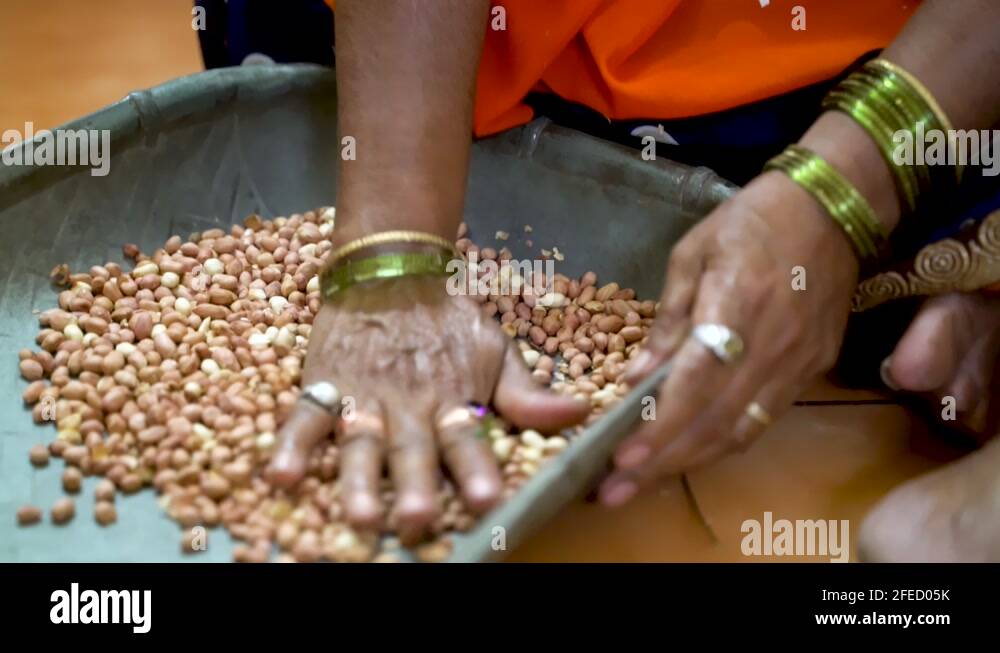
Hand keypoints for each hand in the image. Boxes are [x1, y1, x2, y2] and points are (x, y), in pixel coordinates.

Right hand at [267, 275, 588, 540]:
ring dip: (358, 479)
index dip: (476, 469)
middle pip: (412, 448)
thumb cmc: (449, 319)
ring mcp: (364, 394)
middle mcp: (409, 403)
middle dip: (415, 484)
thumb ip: (529, 392)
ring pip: (360, 441)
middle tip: (419, 518)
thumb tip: (582, 412)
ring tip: (358, 515)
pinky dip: (290, 445)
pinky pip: (305, 416)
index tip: (487, 501)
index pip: (468, 438)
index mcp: (452, 396)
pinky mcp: (326, 383)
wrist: (392, 266)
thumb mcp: (496, 349)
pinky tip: (281, 476)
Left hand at [599, 171, 859, 505]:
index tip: (622, 457)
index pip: (696, 382)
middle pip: (715, 421)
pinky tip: (690, 454)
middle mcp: (772, 345)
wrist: (833, 210)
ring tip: (643, 482)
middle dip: (662, 462)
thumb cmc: (751, 222)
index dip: (660, 425)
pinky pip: (763, 420)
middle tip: (616, 490)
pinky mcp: (813, 370)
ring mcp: (798, 363)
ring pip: (741, 431)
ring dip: (690, 462)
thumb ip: (666, 321)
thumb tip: (635, 380)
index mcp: (737, 304)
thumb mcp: (692, 254)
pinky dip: (723, 443)